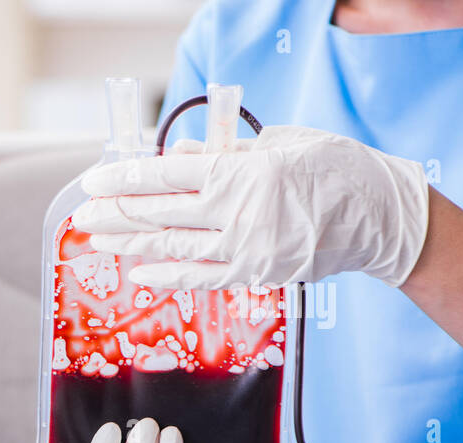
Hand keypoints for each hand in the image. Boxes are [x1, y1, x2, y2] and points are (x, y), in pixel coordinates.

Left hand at [71, 125, 428, 288]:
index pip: (166, 174)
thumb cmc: (331, 168)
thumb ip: (222, 153)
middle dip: (115, 213)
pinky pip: (200, 277)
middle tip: (82, 213)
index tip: (94, 181)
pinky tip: (139, 272)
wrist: (379, 215)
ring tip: (98, 240)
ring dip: (130, 243)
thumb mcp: (277, 144)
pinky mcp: (253, 273)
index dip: (124, 178)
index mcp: (241, 171)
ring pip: (172, 246)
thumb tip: (174, 158)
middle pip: (159, 212)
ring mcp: (243, 247)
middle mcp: (236, 211)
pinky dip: (167, 275)